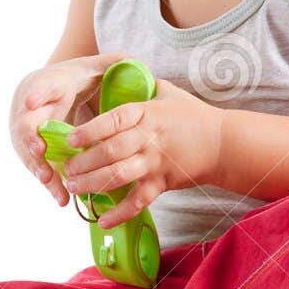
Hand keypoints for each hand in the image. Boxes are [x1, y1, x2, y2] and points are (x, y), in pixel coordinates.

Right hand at [10, 54, 124, 206]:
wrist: (48, 91)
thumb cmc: (75, 80)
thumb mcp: (92, 68)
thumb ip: (112, 64)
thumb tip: (135, 62)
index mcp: (49, 85)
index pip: (40, 87)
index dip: (36, 95)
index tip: (32, 102)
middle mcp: (31, 110)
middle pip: (25, 124)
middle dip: (30, 138)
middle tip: (39, 151)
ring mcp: (27, 132)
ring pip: (29, 152)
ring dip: (38, 167)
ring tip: (49, 179)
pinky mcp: (31, 152)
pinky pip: (39, 169)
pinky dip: (50, 184)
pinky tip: (61, 199)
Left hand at [63, 79, 222, 226]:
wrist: (223, 143)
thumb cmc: (193, 116)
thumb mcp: (167, 92)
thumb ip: (143, 84)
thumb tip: (122, 68)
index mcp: (147, 114)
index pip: (113, 121)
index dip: (90, 130)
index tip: (71, 138)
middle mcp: (149, 139)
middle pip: (110, 152)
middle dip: (84, 162)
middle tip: (66, 168)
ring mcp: (155, 163)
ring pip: (119, 176)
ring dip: (93, 184)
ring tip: (74, 187)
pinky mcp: (162, 183)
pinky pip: (138, 202)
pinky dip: (120, 213)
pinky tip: (103, 220)